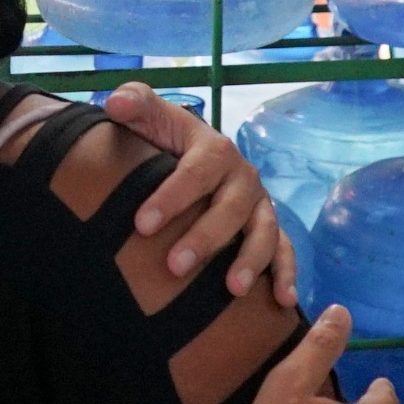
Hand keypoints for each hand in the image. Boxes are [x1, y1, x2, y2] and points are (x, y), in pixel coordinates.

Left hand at [103, 81, 296, 304]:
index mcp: (213, 149)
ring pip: (263, 232)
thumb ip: (133, 102)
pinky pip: (284, 250)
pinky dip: (287, 273)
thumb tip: (116, 102)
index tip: (141, 225)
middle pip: (230, 208)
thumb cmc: (161, 138)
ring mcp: (258, 204)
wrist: (184, 153)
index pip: (195, 172)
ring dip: (251, 260)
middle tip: (175, 266)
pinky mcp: (268, 228)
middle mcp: (242, 176)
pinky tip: (283, 301)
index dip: (171, 197)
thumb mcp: (148, 116)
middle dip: (205, 237)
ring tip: (232, 288)